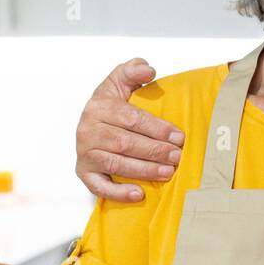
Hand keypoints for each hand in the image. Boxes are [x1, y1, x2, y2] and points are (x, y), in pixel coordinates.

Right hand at [75, 58, 185, 200]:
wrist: (91, 121)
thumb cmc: (113, 102)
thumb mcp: (121, 80)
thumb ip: (134, 70)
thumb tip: (149, 70)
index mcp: (98, 106)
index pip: (131, 118)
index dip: (157, 128)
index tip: (179, 136)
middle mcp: (87, 130)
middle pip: (124, 143)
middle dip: (154, 151)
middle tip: (178, 156)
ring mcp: (84, 153)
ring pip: (116, 164)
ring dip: (144, 170)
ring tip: (168, 172)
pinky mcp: (84, 172)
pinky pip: (99, 187)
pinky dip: (118, 193)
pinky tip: (139, 194)